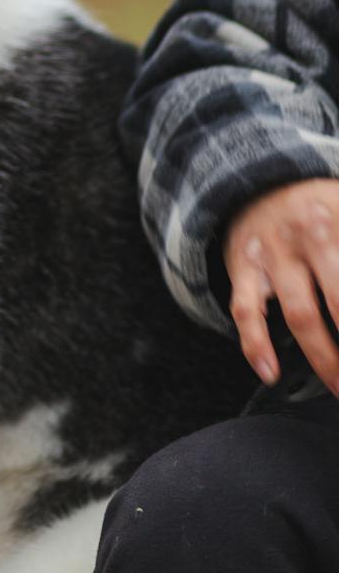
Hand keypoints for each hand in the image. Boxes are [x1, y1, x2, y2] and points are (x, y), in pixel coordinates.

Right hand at [224, 179, 338, 394]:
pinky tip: (270, 371)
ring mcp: (274, 254)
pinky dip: (255, 344)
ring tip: (338, 384)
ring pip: (300, 313)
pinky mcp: (245, 271)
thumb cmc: (318, 209)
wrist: (254, 188)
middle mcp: (308, 235)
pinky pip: (246, 311)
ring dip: (324, 357)